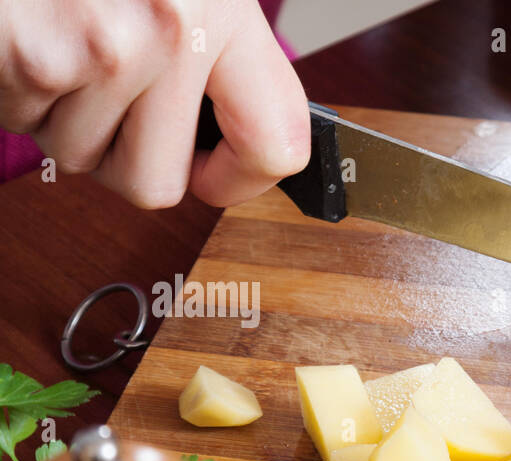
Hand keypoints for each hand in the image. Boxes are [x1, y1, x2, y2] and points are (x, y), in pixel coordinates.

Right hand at [0, 0, 308, 207]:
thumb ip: (223, 62)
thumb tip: (252, 146)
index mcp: (224, 8)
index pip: (274, 146)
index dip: (239, 180)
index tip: (215, 171)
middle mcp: (174, 26)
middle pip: (158, 182)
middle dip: (121, 155)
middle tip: (104, 94)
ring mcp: (105, 45)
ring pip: (84, 157)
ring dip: (64, 117)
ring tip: (61, 45)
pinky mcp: (36, 56)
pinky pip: (27, 123)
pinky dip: (18, 93)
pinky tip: (30, 38)